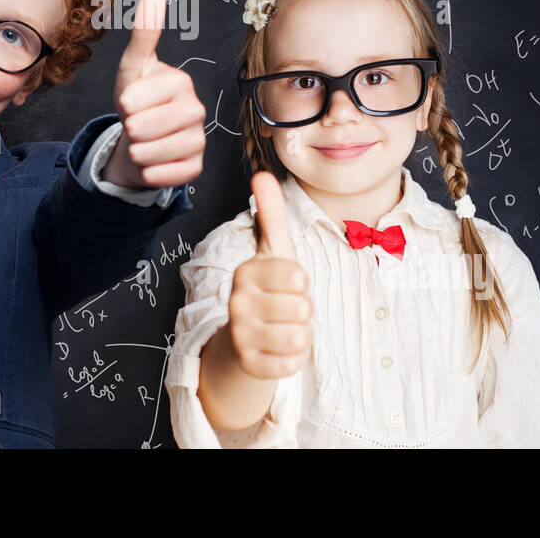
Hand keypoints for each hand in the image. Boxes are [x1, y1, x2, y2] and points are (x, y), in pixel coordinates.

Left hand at [104, 0, 205, 189]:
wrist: (143, 136)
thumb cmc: (138, 97)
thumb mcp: (133, 67)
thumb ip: (144, 33)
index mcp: (181, 81)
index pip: (134, 100)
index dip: (124, 103)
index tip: (131, 100)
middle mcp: (196, 109)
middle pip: (142, 128)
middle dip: (130, 128)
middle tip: (137, 122)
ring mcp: (199, 139)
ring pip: (151, 153)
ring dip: (137, 151)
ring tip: (143, 140)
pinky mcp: (196, 167)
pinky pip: (164, 176)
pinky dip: (150, 172)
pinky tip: (153, 160)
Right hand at [227, 172, 312, 379]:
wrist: (242, 340)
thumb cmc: (266, 290)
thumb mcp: (272, 251)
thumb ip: (270, 214)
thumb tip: (262, 174)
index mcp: (245, 272)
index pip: (297, 277)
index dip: (301, 284)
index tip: (287, 285)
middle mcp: (237, 303)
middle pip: (302, 309)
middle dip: (302, 310)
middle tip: (284, 309)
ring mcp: (240, 335)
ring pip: (300, 337)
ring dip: (300, 335)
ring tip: (283, 328)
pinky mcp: (249, 364)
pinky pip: (292, 363)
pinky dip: (293, 358)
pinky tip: (278, 349)